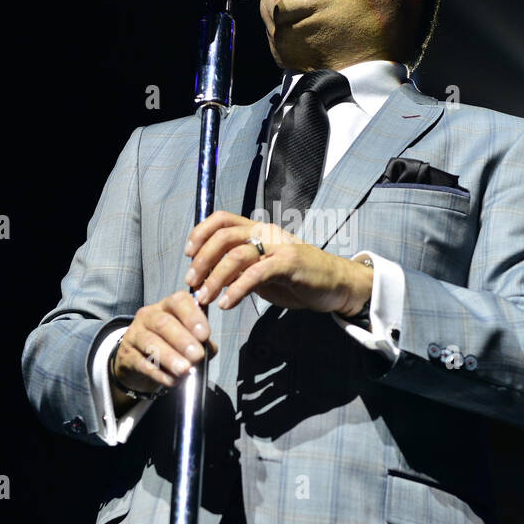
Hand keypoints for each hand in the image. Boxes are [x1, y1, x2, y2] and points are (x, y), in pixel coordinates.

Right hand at [113, 290, 216, 396]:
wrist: (138, 359)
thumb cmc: (169, 344)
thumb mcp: (187, 337)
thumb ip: (201, 341)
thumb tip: (209, 349)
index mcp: (168, 306)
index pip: (179, 301)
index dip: (193, 317)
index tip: (205, 334)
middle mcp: (149, 316)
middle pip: (164, 323)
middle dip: (182, 340)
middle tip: (197, 355)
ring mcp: (135, 334)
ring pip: (150, 342)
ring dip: (170, 357)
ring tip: (184, 370)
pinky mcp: (126, 355)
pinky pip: (141, 363)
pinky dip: (158, 373)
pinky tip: (171, 380)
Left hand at [182, 211, 370, 315]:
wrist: (335, 283)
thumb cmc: (298, 277)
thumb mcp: (262, 270)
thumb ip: (239, 270)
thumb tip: (209, 278)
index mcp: (257, 230)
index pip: (221, 219)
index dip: (200, 233)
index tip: (188, 256)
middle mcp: (265, 233)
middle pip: (223, 236)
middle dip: (201, 260)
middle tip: (191, 283)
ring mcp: (278, 246)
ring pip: (236, 255)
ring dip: (214, 278)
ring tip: (205, 299)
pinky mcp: (289, 263)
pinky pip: (256, 273)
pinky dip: (237, 289)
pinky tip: (227, 304)